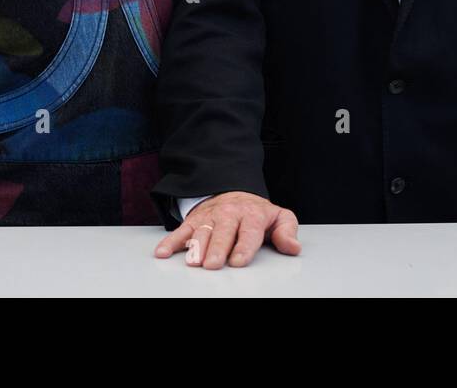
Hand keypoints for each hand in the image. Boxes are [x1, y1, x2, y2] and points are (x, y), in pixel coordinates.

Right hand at [154, 190, 300, 268]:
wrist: (234, 192)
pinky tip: (163, 252)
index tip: (238, 261)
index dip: (243, 247)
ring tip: (192, 261)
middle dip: (217, 249)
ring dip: (195, 246)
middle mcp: (229, 215)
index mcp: (252, 215)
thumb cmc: (257, 213)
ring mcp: (210, 217)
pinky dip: (170, 241)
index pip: (248, 232)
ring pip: (201, 232)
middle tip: (213, 264)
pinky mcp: (194, 220)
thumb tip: (293, 247)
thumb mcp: (279, 217)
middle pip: (222, 233)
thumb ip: (287, 231)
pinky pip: (181, 230)